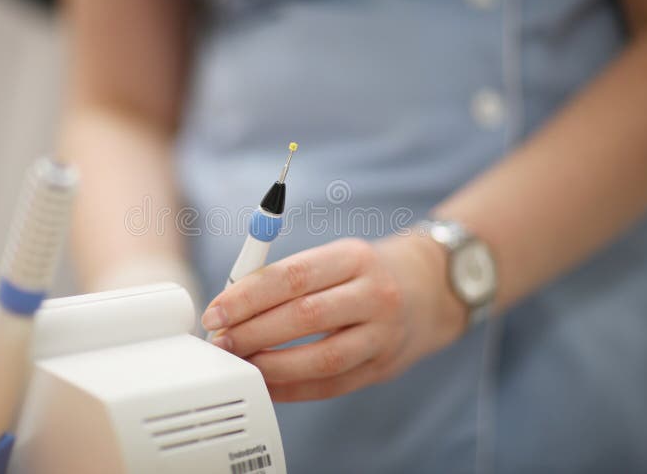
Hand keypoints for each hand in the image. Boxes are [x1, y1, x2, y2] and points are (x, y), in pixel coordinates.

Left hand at [201, 235, 467, 401]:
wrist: (430, 288)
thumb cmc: (366, 272)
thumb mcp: (334, 256)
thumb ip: (287, 277)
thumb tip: (230, 306)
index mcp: (353, 258)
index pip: (292, 276)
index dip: (247, 297)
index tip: (217, 311)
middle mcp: (374, 294)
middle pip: (305, 317)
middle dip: (253, 333)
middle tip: (221, 342)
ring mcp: (383, 335)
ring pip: (322, 358)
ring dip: (273, 366)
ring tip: (243, 364)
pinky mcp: (383, 368)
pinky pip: (332, 386)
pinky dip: (294, 389)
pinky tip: (268, 384)